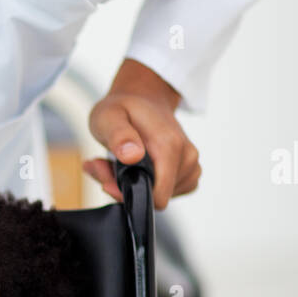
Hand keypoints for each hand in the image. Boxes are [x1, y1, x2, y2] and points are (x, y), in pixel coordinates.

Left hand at [83, 62, 200, 210]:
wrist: (143, 98)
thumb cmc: (124, 108)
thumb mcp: (109, 117)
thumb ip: (119, 136)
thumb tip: (132, 156)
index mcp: (170, 146)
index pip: (157, 197)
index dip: (129, 195)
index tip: (108, 179)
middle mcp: (187, 157)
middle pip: (156, 198)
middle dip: (127, 188)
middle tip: (106, 166)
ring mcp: (191, 166)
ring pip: (159, 197)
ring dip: (134, 186)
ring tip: (118, 163)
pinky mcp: (188, 174)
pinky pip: (166, 193)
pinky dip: (147, 185)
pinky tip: (133, 168)